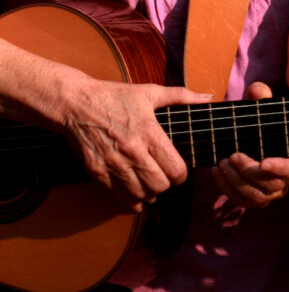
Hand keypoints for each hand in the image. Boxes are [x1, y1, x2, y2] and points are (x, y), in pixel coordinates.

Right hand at [60, 75, 210, 211]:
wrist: (76, 103)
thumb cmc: (115, 96)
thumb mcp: (150, 92)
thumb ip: (182, 96)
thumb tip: (209, 97)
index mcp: (149, 132)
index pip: (175, 169)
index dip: (181, 174)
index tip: (179, 170)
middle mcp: (132, 151)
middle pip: (160, 185)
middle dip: (166, 183)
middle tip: (164, 176)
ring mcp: (113, 163)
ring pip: (141, 194)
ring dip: (150, 192)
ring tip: (150, 183)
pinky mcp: (97, 172)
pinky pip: (120, 197)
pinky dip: (131, 200)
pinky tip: (135, 193)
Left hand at [211, 82, 288, 208]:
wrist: (255, 140)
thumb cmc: (264, 125)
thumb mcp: (265, 109)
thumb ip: (262, 98)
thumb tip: (257, 90)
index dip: (280, 168)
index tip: (263, 163)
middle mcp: (286, 180)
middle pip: (272, 186)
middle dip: (249, 172)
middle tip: (232, 156)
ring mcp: (271, 193)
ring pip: (256, 197)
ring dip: (236, 181)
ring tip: (221, 162)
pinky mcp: (254, 199)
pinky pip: (242, 201)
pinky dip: (227, 188)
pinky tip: (216, 172)